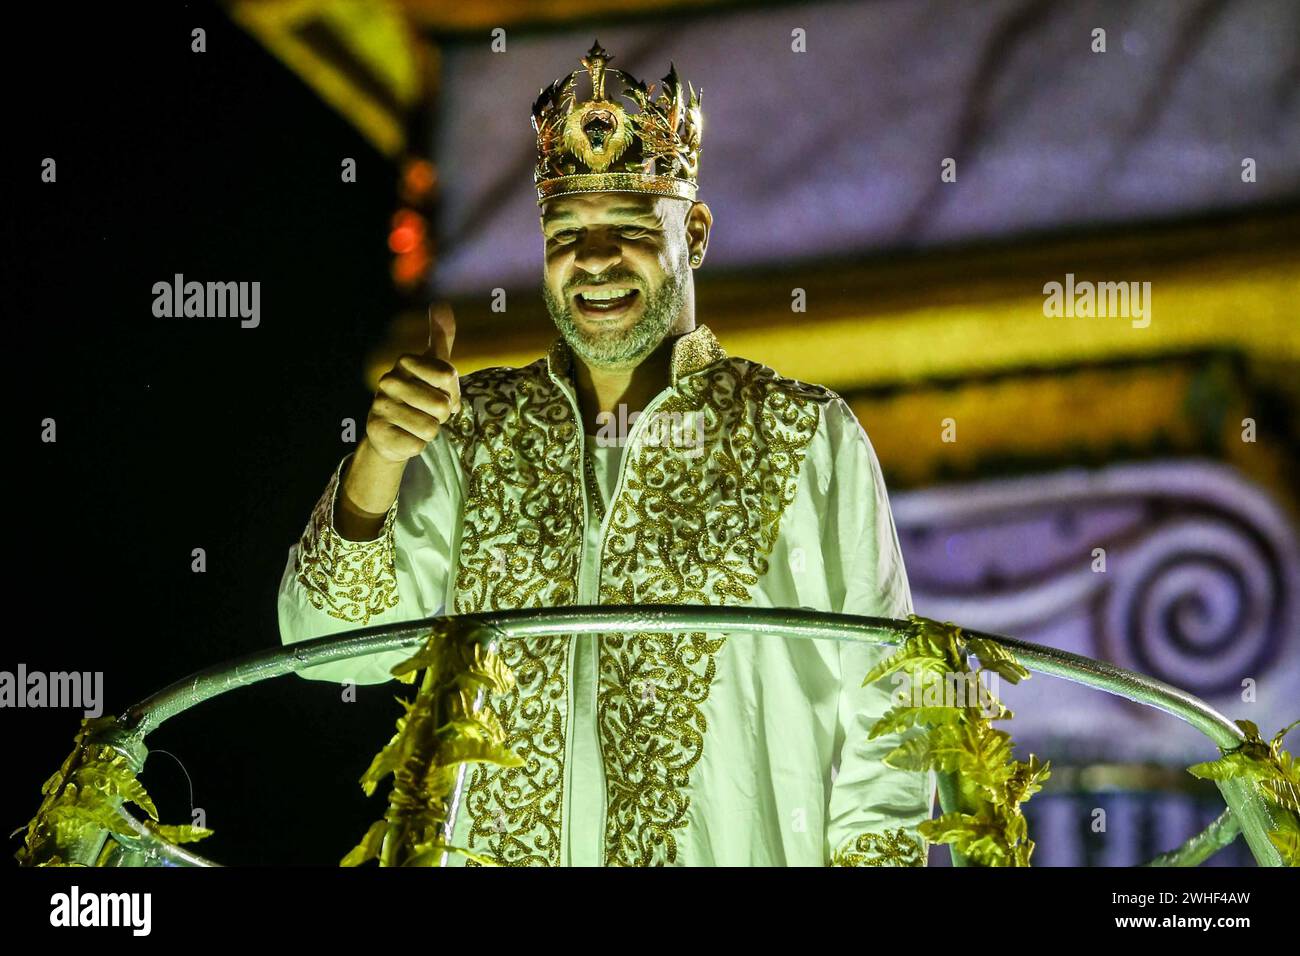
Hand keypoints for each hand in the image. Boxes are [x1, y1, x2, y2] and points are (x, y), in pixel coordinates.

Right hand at [364, 302, 460, 463]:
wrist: (391, 432)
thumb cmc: (419, 395)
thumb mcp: (433, 366)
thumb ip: (441, 337)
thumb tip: (441, 304)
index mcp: (405, 362)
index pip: (448, 375)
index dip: (453, 392)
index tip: (442, 392)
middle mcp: (388, 381)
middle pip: (442, 405)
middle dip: (442, 415)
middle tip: (428, 412)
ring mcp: (380, 407)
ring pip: (431, 428)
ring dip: (430, 431)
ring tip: (416, 424)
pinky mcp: (377, 433)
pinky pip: (418, 445)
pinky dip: (417, 445)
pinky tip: (404, 436)